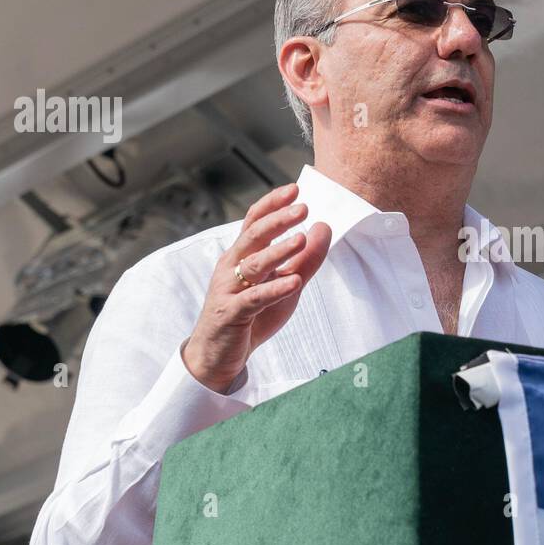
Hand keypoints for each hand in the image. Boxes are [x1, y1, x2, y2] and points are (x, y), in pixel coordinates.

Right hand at [183, 183, 331, 392]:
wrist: (218, 355)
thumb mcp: (285, 284)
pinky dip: (274, 289)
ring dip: (278, 251)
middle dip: (277, 220)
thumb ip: (305, 259)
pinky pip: (254, 299)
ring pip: (253, 264)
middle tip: (303, 207)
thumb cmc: (252, 316)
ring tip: (301, 239)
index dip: (272, 204)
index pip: (254, 222)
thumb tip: (325, 227)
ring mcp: (229, 289)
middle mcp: (231, 267)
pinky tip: (294, 282)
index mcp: (241, 256)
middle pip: (253, 236)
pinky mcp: (231, 314)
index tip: (295, 189)